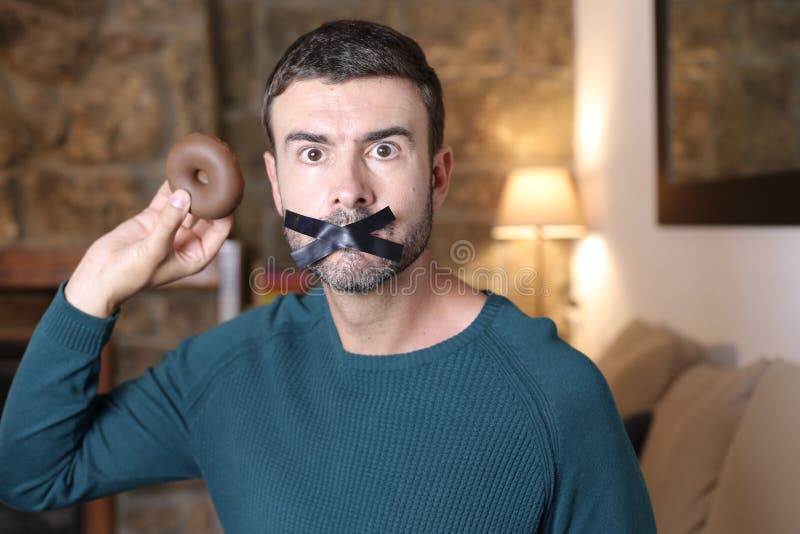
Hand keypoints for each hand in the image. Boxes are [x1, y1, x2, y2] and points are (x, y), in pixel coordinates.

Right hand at [64, 180, 232, 317]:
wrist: (100, 277)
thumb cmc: (131, 275)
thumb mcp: (154, 249)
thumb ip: (170, 222)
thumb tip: (185, 195)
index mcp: (197, 255)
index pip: (221, 228)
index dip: (227, 209)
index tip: (230, 189)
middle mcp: (187, 241)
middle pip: (207, 213)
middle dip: (213, 195)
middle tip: (220, 172)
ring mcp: (170, 228)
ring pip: (187, 203)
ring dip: (192, 187)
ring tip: (201, 165)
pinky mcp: (153, 219)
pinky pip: (166, 198)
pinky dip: (171, 185)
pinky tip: (177, 168)